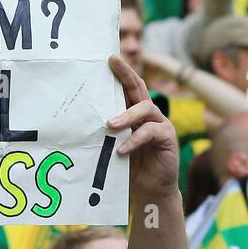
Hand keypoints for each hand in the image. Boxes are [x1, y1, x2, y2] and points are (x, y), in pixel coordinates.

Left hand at [106, 54, 179, 201]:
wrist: (148, 190)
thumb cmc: (128, 167)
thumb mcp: (112, 147)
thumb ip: (105, 134)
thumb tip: (80, 121)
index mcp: (134, 114)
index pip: (128, 88)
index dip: (121, 72)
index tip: (108, 58)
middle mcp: (148, 115)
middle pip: (139, 88)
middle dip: (126, 74)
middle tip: (113, 62)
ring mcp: (160, 124)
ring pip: (145, 109)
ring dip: (126, 115)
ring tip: (110, 125)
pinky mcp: (167, 138)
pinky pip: (151, 132)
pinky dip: (134, 140)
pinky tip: (121, 150)